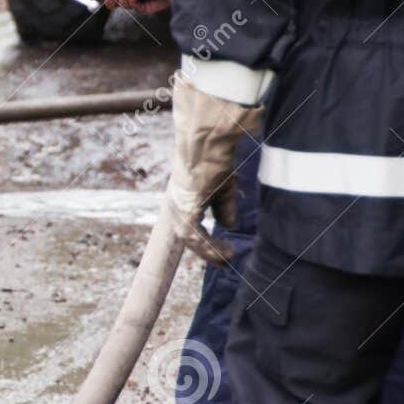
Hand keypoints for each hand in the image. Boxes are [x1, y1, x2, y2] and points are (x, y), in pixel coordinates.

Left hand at [165, 76, 263, 263]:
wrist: (207, 143)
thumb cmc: (215, 159)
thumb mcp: (223, 188)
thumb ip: (224, 207)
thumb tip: (227, 224)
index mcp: (182, 199)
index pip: (190, 226)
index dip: (204, 242)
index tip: (222, 253)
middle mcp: (175, 205)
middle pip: (188, 236)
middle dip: (207, 252)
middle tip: (225, 261)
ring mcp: (177, 208)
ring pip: (190, 239)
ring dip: (210, 251)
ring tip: (228, 256)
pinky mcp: (183, 209)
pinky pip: (193, 237)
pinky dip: (209, 247)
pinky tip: (225, 251)